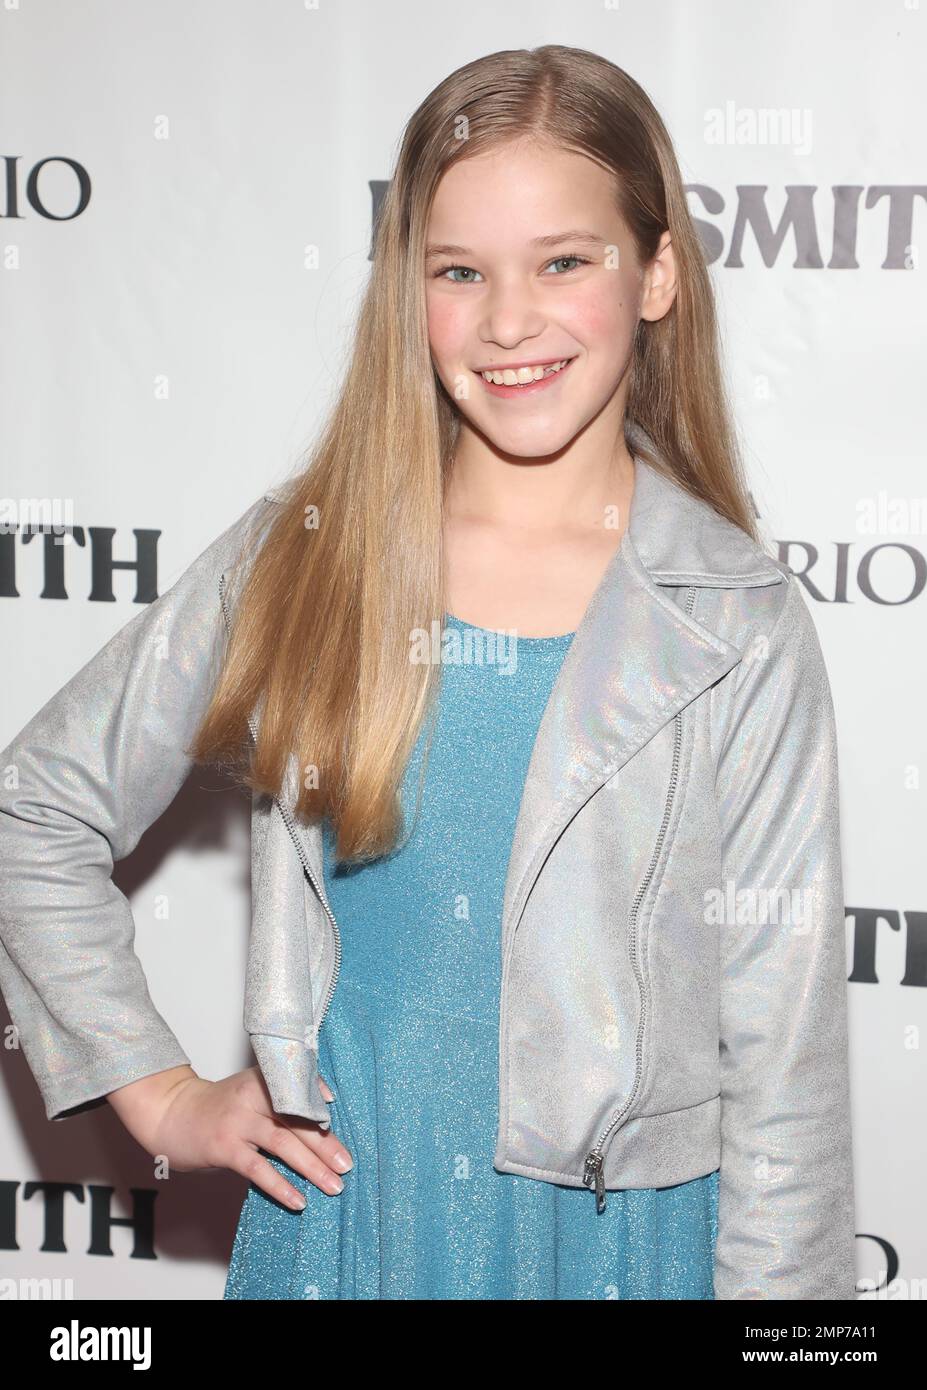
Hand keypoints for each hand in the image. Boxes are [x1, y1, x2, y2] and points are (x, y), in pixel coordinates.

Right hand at [106, 1063, 351, 1208]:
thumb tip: (322, 1114)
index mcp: (262, 1080)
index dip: (318, 1100)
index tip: (337, 1113)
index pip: (298, 1090)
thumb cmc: (218, 1106)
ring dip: (313, 1167)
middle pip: (298, 1120)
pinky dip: (281, 1186)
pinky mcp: (224, 1147)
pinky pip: (258, 1169)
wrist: (171, 1113)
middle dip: (327, 1144)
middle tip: (347, 1164)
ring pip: (284, 1143)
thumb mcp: (248, 1090)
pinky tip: (298, 1200)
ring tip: (334, 1185)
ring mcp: (238, 1122)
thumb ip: (279, 1099)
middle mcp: (252, 1097)